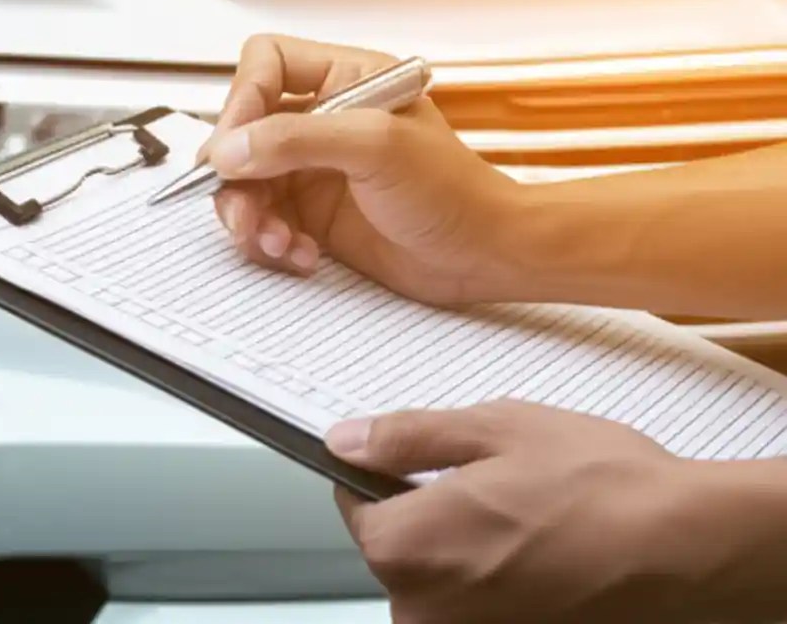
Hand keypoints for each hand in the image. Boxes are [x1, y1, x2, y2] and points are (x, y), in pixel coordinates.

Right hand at [203, 34, 524, 304]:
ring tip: (273, 241)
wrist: (481, 255)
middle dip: (235, 175)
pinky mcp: (313, 213)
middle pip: (244, 130)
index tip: (232, 148)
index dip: (241, 102)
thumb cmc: (454, 193)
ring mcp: (315, 168)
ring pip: (245, 181)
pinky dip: (269, 241)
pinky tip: (300, 254)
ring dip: (248, 216)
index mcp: (345, 79)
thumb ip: (296, 140)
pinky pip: (264, 220)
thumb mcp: (376, 148)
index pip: (265, 65)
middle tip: (241, 210)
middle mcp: (323, 119)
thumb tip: (229, 148)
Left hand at [325, 399, 778, 623]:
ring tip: (526, 522)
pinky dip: (496, 583)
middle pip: (396, 550)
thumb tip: (348, 440)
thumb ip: (405, 438)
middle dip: (429, 516)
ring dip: (465, 552)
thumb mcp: (492, 430)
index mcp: (403, 546)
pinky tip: (539, 554)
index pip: (354, 507)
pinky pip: (475, 607)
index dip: (383, 476)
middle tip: (493, 488)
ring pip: (437, 583)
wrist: (687, 548)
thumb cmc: (601, 488)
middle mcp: (422, 608)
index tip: (411, 463)